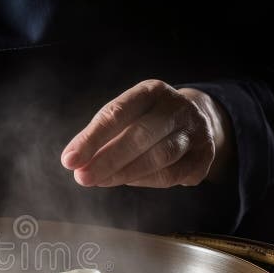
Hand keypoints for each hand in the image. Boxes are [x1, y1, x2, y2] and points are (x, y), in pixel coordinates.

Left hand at [61, 80, 234, 187]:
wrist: (196, 121)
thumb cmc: (147, 120)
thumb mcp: (125, 116)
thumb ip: (100, 135)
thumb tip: (74, 160)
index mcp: (152, 91)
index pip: (117, 113)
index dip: (91, 138)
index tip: (69, 160)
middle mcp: (178, 108)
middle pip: (140, 135)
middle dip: (107, 160)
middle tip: (82, 178)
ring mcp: (196, 132)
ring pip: (160, 156)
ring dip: (124, 173)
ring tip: (99, 181)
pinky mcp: (204, 157)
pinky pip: (172, 174)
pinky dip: (145, 180)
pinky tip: (127, 180)